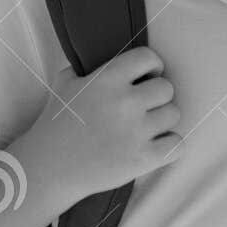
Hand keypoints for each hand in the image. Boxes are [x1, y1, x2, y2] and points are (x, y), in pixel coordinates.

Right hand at [27, 45, 183, 197]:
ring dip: (162, 121)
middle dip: (157, 96)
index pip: (148, 57)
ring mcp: (136, 132)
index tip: (146, 77)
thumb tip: (103, 59)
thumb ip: (86, 68)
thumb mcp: (64, 85)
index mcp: (106, 80)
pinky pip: (178, 144)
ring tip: (145, 129)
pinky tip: (155, 146)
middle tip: (143, 108)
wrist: (48, 168)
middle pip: (167, 88)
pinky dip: (169, 145)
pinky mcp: (143, 159)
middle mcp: (125, 102)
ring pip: (174, 114)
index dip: (152, 66)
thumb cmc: (55, 125)